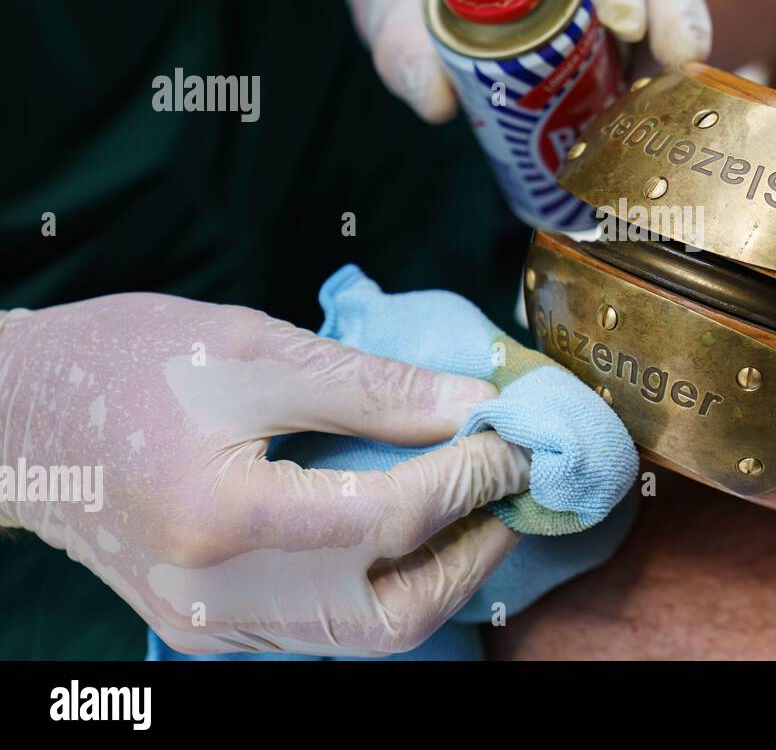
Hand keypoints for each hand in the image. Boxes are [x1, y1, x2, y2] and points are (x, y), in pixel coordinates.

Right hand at [0, 296, 529, 655]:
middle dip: (475, 552)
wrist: (16, 420)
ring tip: (472, 510)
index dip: (472, 476)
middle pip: (395, 612)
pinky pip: (323, 629)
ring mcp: (212, 627)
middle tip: (512, 490)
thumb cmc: (126, 364)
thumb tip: (475, 404)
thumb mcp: (256, 348)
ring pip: (365, 635)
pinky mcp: (207, 632)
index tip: (516, 437)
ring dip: (436, 577)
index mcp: (227, 515)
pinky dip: (381, 587)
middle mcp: (221, 595)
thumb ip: (375, 387)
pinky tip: (403, 534)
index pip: (394, 516)